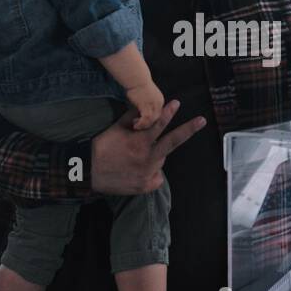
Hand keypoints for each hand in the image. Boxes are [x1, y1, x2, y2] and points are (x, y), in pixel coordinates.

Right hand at [90, 100, 205, 194]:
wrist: (88, 173)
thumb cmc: (101, 148)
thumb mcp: (115, 129)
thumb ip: (131, 118)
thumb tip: (141, 105)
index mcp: (139, 143)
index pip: (158, 124)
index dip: (169, 112)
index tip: (177, 103)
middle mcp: (147, 159)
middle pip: (172, 142)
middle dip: (189, 129)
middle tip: (202, 120)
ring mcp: (148, 174)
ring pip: (161, 160)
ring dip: (155, 155)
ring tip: (136, 157)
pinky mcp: (145, 187)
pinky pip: (157, 177)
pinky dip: (152, 172)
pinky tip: (138, 170)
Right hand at [125, 82, 164, 129]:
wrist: (135, 77)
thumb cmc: (136, 83)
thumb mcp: (143, 94)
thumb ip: (143, 102)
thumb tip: (138, 109)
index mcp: (159, 99)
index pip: (158, 113)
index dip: (151, 120)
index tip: (142, 122)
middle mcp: (159, 103)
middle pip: (157, 118)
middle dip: (148, 124)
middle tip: (139, 126)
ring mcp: (154, 105)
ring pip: (152, 120)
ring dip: (144, 125)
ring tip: (136, 127)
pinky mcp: (147, 106)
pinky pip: (146, 119)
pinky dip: (141, 124)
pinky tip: (135, 125)